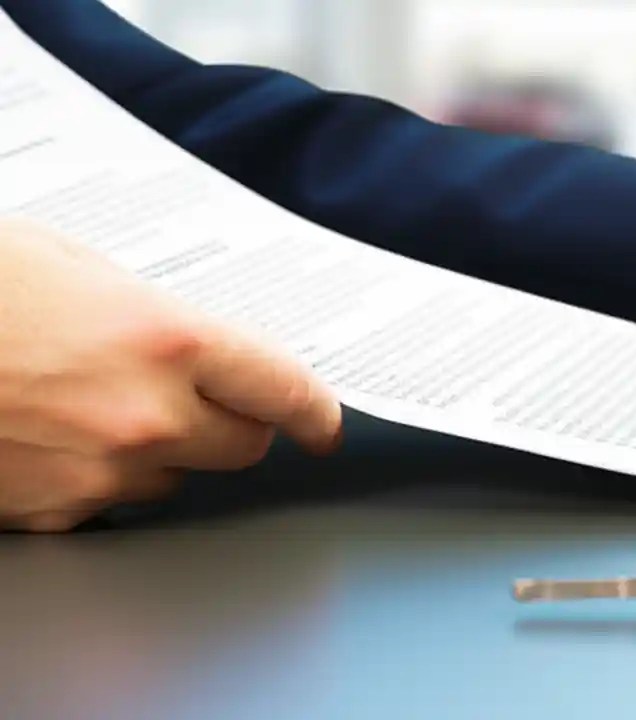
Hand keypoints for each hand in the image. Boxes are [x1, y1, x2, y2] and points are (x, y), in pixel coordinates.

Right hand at [0, 220, 342, 531]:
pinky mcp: (50, 514)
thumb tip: (200, 347)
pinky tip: (50, 433)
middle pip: (242, 448)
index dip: (314, 410)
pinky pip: (108, 505)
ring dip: (161, 452)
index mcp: (164, 340)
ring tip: (92, 404)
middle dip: (233, 425)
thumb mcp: (78, 268)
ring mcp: (95, 473)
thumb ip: (156, 318)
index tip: (324, 423)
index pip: (283, 388)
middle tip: (202, 399)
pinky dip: (97, 477)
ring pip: (175, 481)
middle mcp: (144, 416)